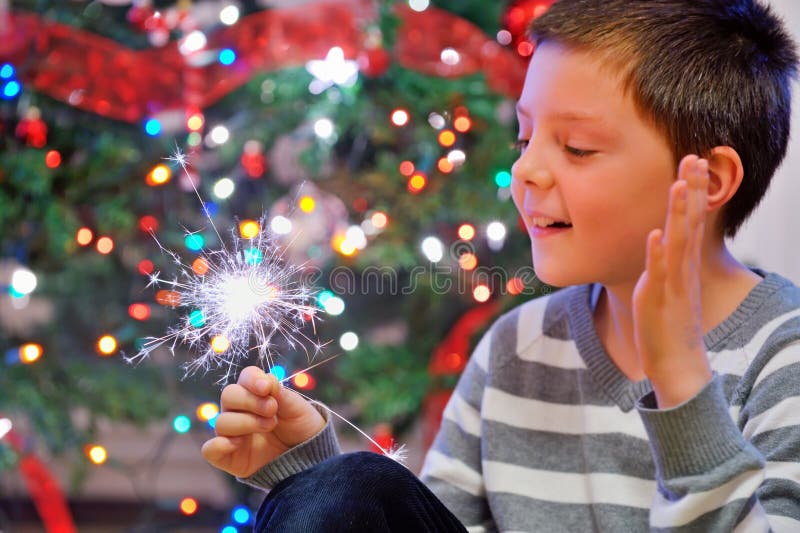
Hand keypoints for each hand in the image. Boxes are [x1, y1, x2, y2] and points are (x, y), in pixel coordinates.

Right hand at [201, 366, 325, 477]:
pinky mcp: (229, 457)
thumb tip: (266, 381)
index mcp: (257, 393)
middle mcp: (240, 410)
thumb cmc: (301, 427)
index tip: (266, 389)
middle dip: (250, 401)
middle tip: (272, 411)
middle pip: (229, 395)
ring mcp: (233, 433)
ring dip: (246, 422)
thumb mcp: (297, 408)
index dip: (252, 379)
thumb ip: (281, 394)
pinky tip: (237, 443)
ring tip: (269, 426)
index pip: (246, 377)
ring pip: (222, 421)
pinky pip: (209, 449)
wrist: (308, 457)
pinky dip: (218, 445)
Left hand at [632, 155, 712, 408]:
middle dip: (692, 189)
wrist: (676, 361)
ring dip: (679, 213)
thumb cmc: (669, 321)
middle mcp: (682, 267)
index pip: (692, 218)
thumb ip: (669, 259)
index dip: (693, 189)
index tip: (694, 158)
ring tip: (679, 184)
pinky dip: (658, 254)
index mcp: (685, 261)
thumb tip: (664, 235)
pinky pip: (660, 274)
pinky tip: (655, 234)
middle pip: (690, 222)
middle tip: (695, 156)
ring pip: (678, 242)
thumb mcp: (671, 283)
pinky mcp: (658, 299)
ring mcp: (672, 281)